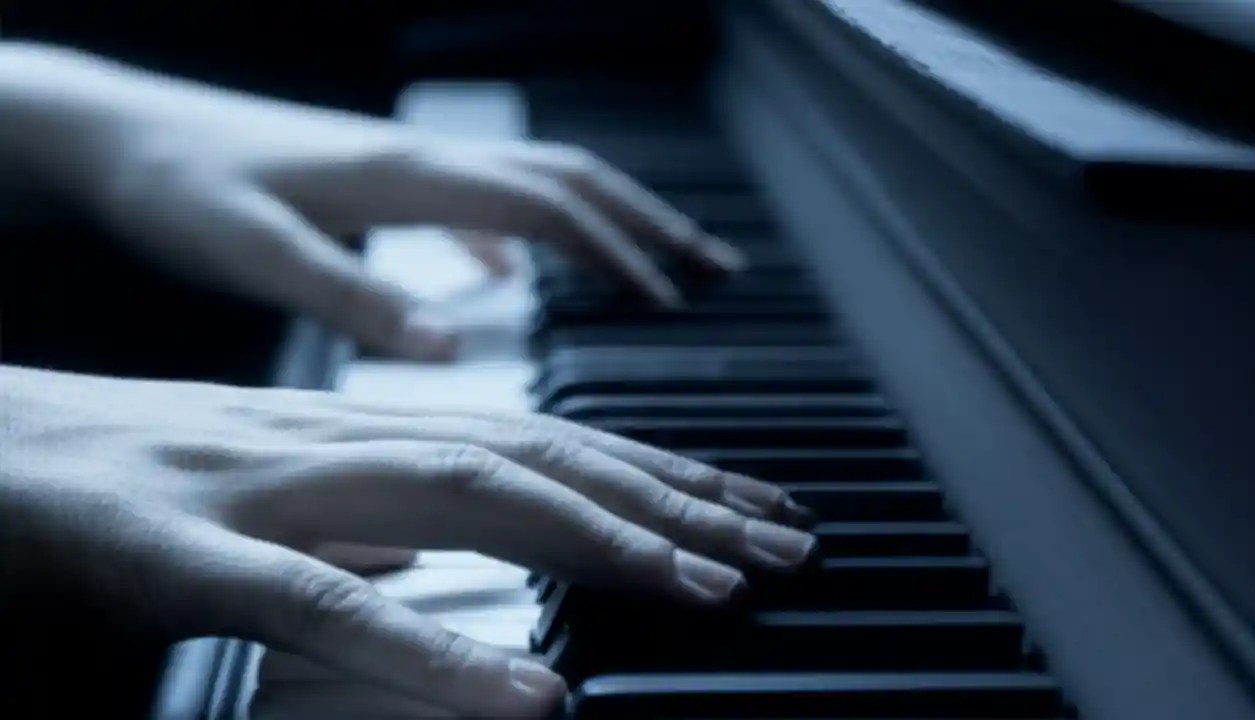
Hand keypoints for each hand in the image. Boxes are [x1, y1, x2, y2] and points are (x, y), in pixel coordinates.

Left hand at [0, 44, 744, 360]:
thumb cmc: (176, 190)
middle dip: (649, 223)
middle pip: (568, 179)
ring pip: (535, 184)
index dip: (618, 252)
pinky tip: (517, 275)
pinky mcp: (383, 181)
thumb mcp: (254, 254)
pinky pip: (479, 202)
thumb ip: (352, 296)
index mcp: (406, 176)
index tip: (676, 300)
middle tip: (717, 269)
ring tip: (656, 265)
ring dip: (604, 222)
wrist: (116, 132)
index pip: (545, 207)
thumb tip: (455, 341)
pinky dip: (524, 236)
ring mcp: (407, 165)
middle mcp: (422, 159)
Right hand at [0, 365, 814, 717]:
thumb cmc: (116, 488)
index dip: (650, 471)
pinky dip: (432, 649)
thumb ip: (358, 540)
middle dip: (670, 496)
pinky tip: (530, 695)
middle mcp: (334, 442)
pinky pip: (323, 604)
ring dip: (597, 539)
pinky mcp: (181, 555)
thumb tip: (438, 574)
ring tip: (710, 584)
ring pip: (463, 498)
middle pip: (535, 456)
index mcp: (355, 438)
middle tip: (784, 540)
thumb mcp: (266, 512)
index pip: (537, 442)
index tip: (747, 506)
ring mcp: (264, 487)